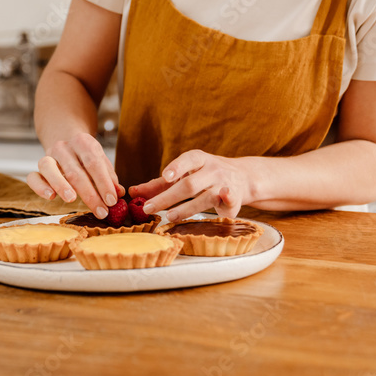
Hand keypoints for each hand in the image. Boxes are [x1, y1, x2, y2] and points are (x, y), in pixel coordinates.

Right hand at [26, 133, 122, 218]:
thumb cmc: (86, 157)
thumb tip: (118, 193)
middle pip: (75, 171)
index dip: (104, 183)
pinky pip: (33, 176)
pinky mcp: (37, 168)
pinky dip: (39, 187)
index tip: (112, 200)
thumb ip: (109, 177)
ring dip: (61, 185)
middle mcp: (63, 147)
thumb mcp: (101, 161)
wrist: (65, 139)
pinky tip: (50, 197)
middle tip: (100, 211)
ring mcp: (48, 156)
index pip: (94, 163)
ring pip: (49, 168)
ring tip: (71, 200)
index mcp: (83, 142)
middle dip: (89, 194)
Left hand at [129, 150, 251, 221]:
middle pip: (189, 184)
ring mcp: (224, 183)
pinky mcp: (234, 199)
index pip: (188, 159)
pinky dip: (226, 199)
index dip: (177, 167)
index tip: (165, 176)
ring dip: (186, 208)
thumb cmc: (205, 175)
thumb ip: (159, 184)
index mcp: (199, 159)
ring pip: (205, 197)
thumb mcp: (184, 174)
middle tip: (149, 208)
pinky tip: (222, 198)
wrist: (242, 177)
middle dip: (168, 197)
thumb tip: (133, 192)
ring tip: (169, 216)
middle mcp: (213, 169)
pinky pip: (229, 200)